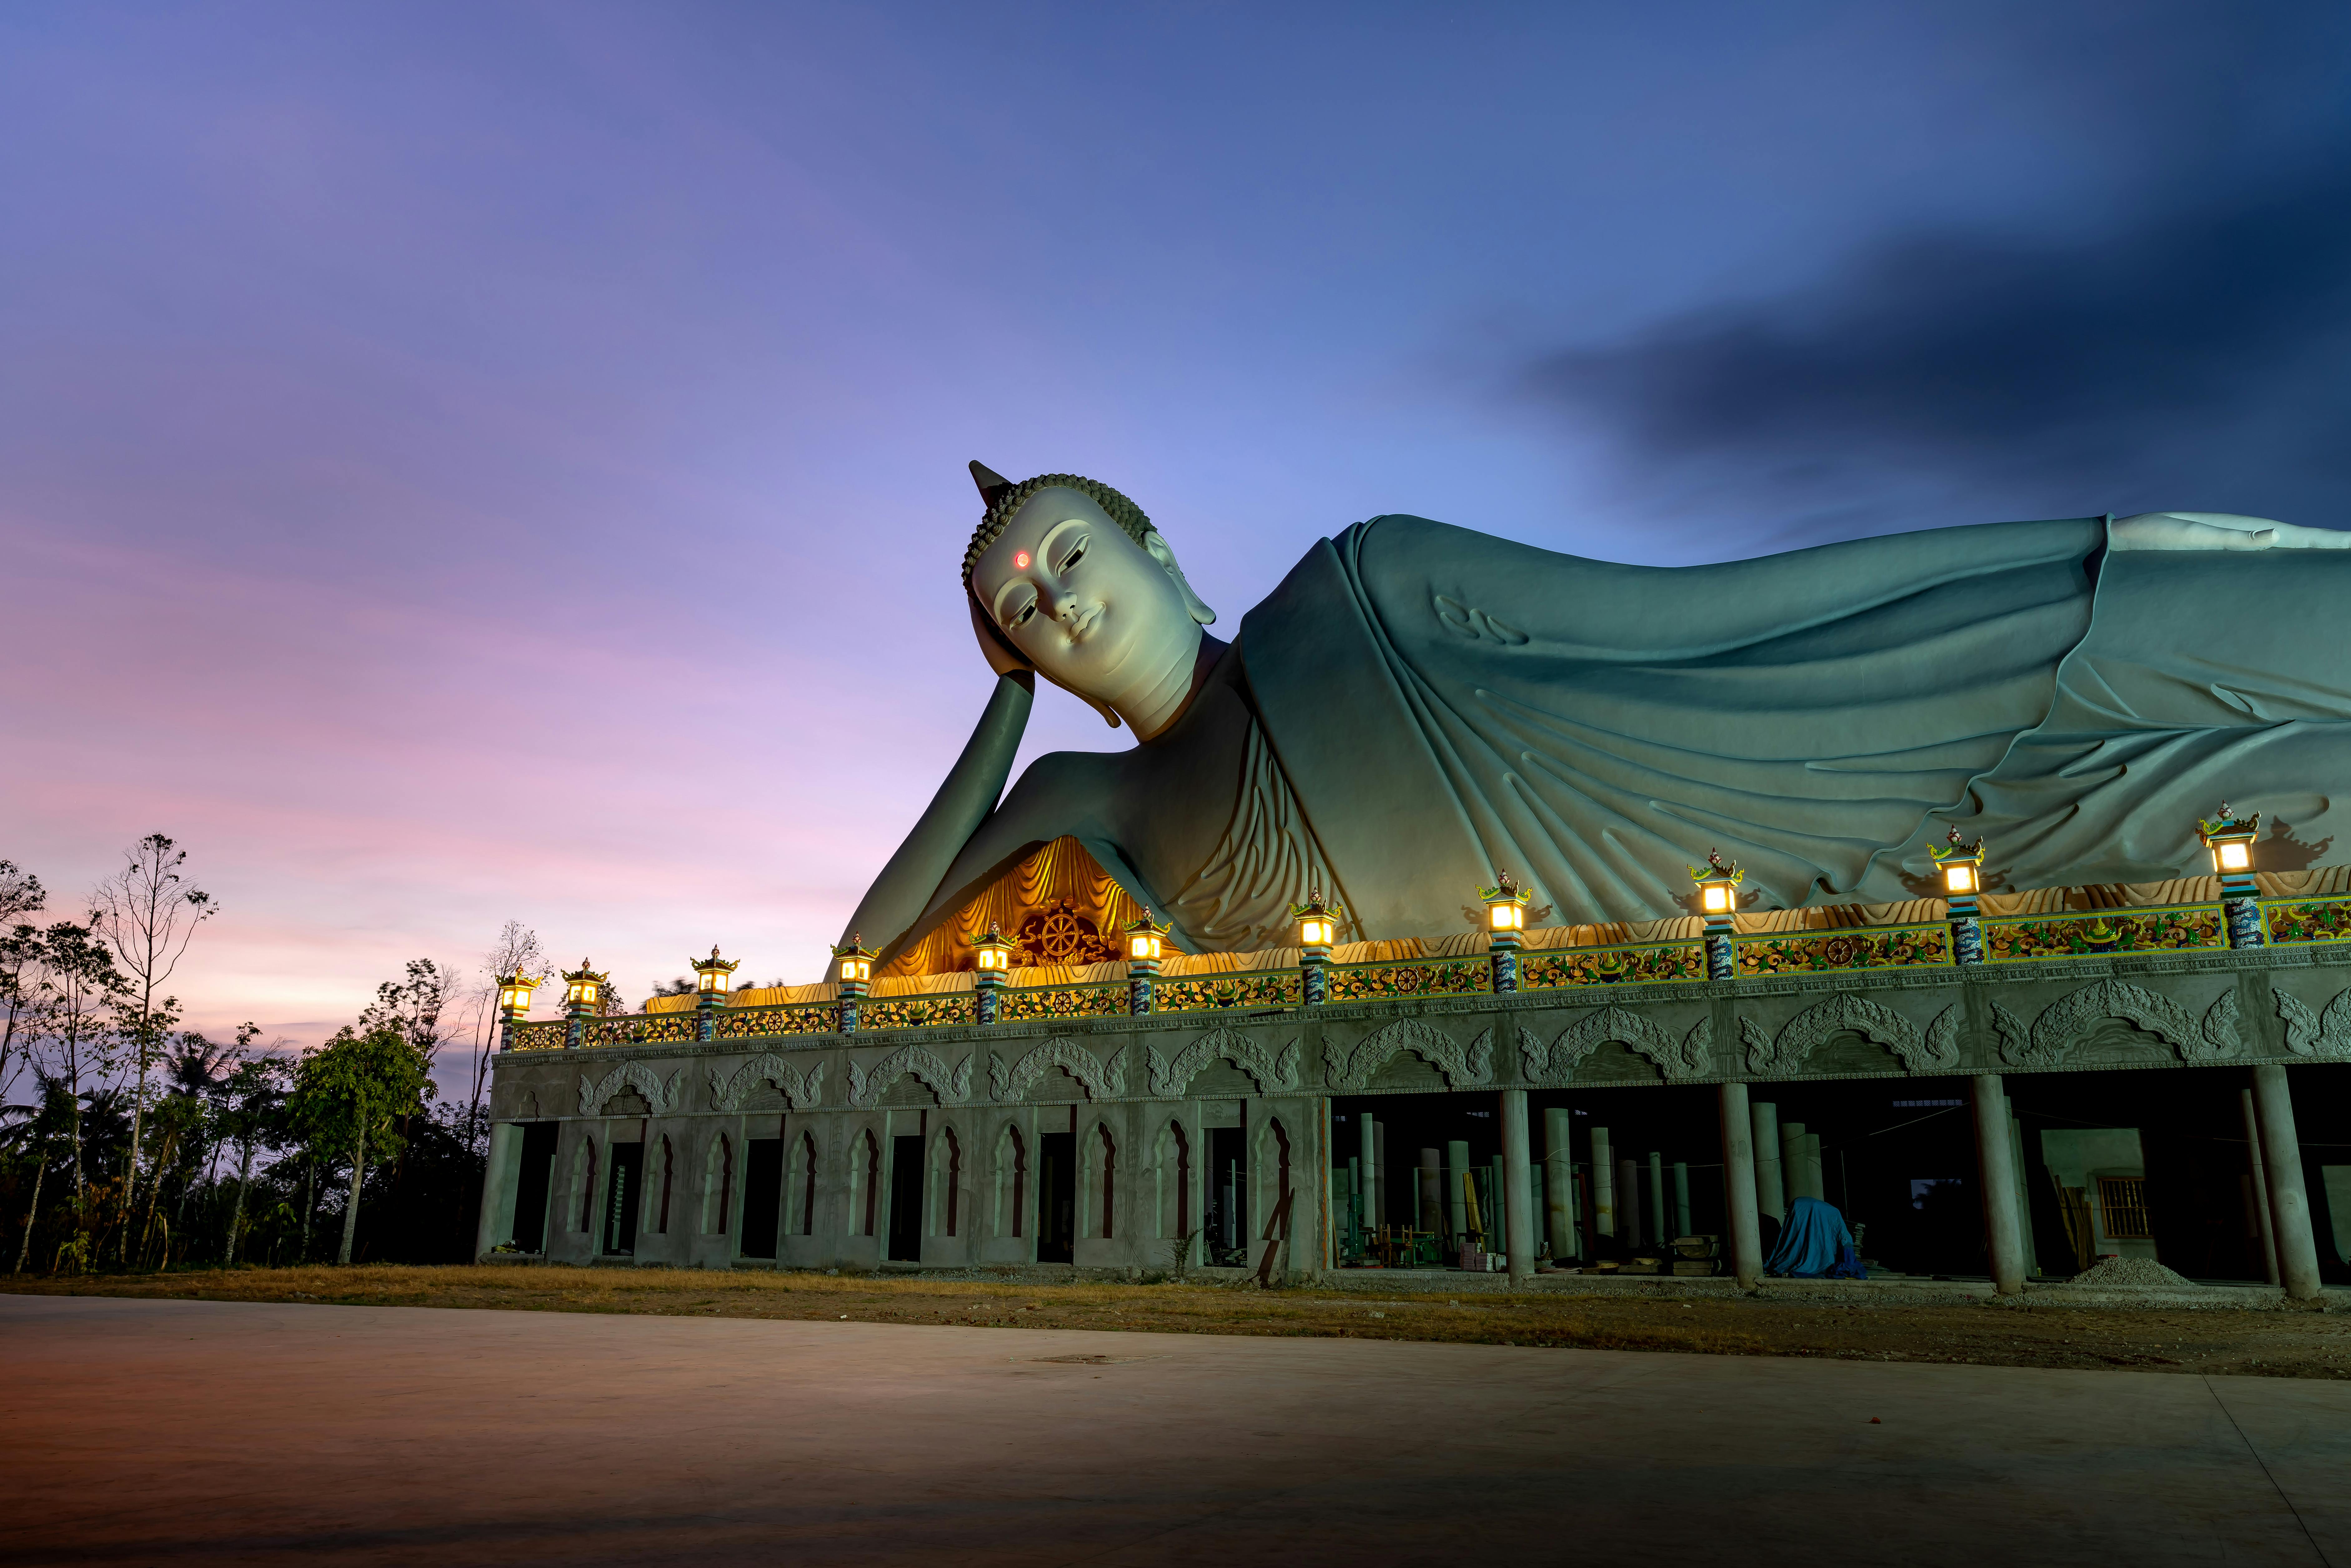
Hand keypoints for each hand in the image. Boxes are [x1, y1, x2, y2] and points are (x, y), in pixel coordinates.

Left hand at [2111, 511, 2350, 550]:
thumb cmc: (2152, 537)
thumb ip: (2232, 537)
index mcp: (2245, 531)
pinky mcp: (2217, 558)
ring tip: (2335, 567)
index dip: (2330, 542)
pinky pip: (2259, 563)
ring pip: (2282, 554)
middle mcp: (2243, 538)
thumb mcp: (2192, 536)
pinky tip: (2287, 577)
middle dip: (2329, 550)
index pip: (2300, 537)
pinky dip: (2280, 566)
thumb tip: (2275, 535)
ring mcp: (2233, 548)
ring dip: (2309, 558)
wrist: (2120, 540)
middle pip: (2298, 544)